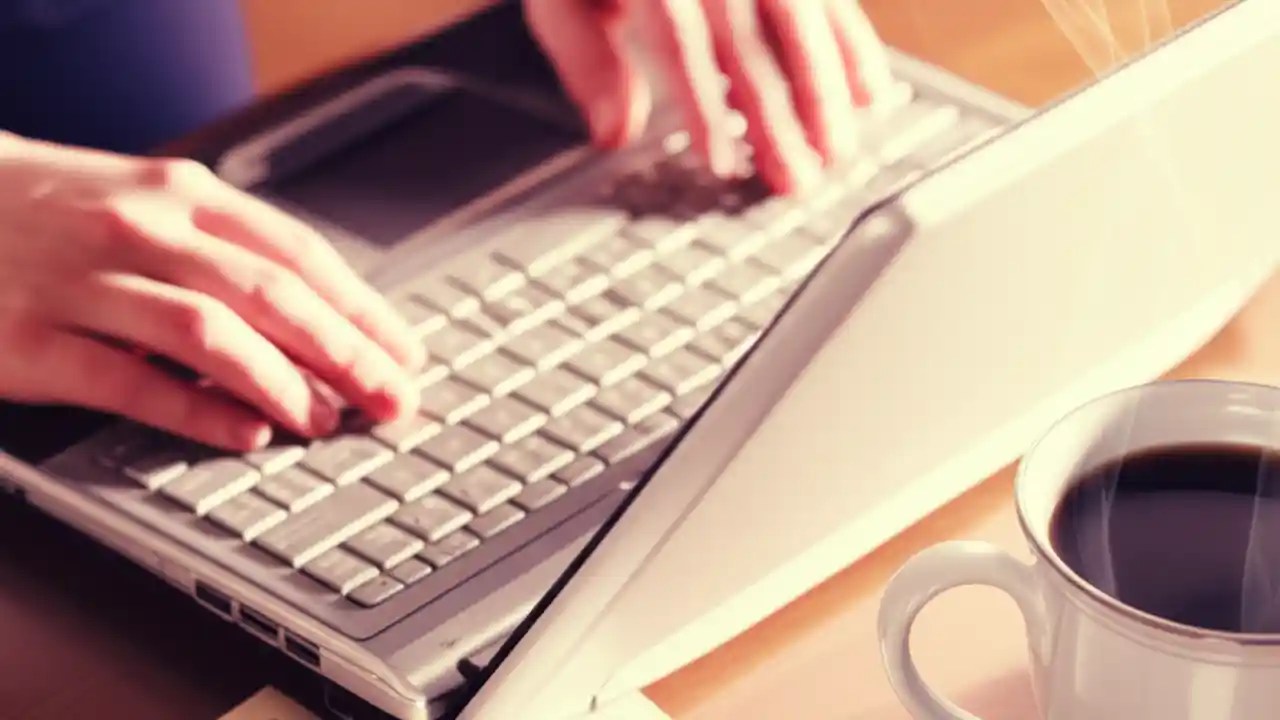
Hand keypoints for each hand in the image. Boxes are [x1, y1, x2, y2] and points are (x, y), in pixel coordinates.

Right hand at [0, 133, 422, 451]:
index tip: (405, 353)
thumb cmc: (50, 208)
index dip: (362, 308)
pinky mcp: (29, 340)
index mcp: (180, 194)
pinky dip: (195, 412)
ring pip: (207, 331)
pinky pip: (127, 382)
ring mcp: (83, 282)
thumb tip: (315, 316)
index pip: (297, 253)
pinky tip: (245, 434)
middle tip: (393, 399)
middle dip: (346, 352)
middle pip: (270, 294)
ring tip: (328, 421)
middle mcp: (141, 228)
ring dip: (282, 382)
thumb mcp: (143, 202)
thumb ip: (222, 250)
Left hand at [525, 0, 894, 194]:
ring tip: (836, 151)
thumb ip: (585, 58)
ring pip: (802, 16)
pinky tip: (869, 92)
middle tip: (795, 180)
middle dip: (777, 113)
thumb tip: (614, 133)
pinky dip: (853, 44)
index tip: (721, 161)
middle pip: (750, 36)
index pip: (683, 36)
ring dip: (825, 88)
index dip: (705, 103)